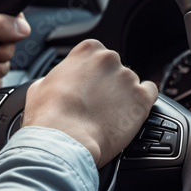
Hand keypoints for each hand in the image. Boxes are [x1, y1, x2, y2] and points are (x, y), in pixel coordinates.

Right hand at [23, 39, 158, 167]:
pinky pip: (151, 93)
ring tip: (108, 117)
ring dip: (123, 97)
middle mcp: (110, 58)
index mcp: (87, 50)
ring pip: (130, 84)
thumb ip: (57, 77)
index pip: (97, 56)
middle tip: (97, 105)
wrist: (65, 140)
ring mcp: (128, 77)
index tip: (89, 88)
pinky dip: (142, 102)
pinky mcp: (142, 99)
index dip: (92, 75)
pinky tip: (129, 114)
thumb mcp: (40, 86)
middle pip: (115, 70)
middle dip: (108, 86)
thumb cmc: (50, 117)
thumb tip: (58, 83)